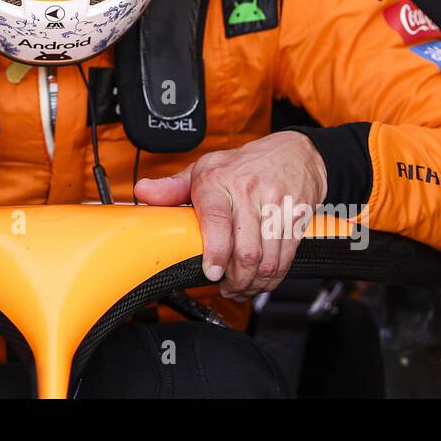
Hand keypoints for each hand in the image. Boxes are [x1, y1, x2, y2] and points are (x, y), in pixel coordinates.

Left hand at [134, 132, 326, 301]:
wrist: (294, 153)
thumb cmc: (244, 164)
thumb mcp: (204, 168)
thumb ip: (172, 187)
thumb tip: (143, 192)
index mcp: (219, 181)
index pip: (216, 219)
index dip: (215, 252)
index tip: (210, 272)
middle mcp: (248, 193)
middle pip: (245, 250)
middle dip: (235, 279)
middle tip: (225, 287)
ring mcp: (276, 206)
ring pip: (268, 260)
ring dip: (253, 284)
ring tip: (241, 288)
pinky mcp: (296, 219)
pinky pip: (286, 258)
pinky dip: (272, 278)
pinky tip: (260, 281)